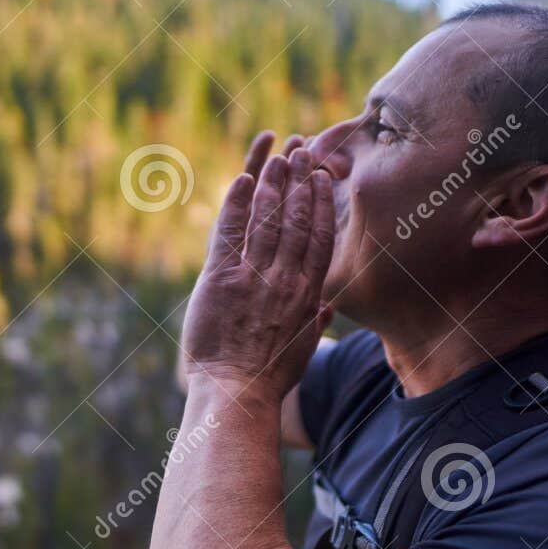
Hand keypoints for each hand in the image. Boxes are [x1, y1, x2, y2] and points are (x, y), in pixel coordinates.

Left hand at [181, 131, 334, 400]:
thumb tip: (326, 308)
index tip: (322, 179)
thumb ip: (315, 323)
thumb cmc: (268, 379)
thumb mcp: (302, 350)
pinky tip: (242, 181)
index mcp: (308, 295)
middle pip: (297, 220)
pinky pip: (230, 233)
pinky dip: (237, 205)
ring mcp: (254, 278)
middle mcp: (285, 280)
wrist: (237, 396)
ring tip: (277, 158)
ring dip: (272, 185)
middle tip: (302, 152)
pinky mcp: (221, 280)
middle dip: (300, 183)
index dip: (322, 204)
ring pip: (268, 221)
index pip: (320, 239)